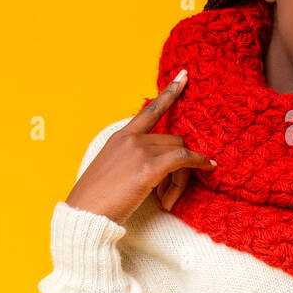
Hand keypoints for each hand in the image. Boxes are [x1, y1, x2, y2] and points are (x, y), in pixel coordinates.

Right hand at [64, 69, 216, 224]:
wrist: (85, 215)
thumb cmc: (95, 201)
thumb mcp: (111, 171)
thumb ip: (130, 160)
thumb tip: (157, 169)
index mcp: (120, 137)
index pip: (150, 110)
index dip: (169, 93)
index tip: (183, 76)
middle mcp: (131, 138)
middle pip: (173, 139)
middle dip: (180, 164)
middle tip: (172, 191)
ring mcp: (140, 150)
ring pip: (179, 151)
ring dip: (184, 175)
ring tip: (170, 199)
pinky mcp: (149, 167)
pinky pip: (184, 158)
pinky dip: (198, 162)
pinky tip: (208, 167)